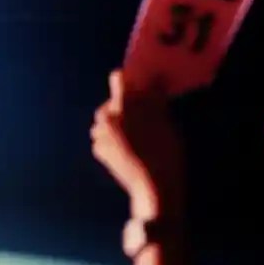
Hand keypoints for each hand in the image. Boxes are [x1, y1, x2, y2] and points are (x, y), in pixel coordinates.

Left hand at [91, 70, 185, 218]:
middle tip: (143, 118)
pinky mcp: (97, 149)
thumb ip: (154, 100)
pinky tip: (129, 150)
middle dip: (124, 107)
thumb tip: (153, 82)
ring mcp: (99, 134)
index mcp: (123, 105)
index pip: (118, 78)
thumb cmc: (166, 152)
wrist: (153, 186)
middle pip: (111, 103)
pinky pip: (104, 138)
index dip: (128, 80)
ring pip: (106, 121)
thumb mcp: (166, 122)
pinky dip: (113, 140)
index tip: (137, 85)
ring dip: (117, 124)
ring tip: (137, 137)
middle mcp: (105, 117)